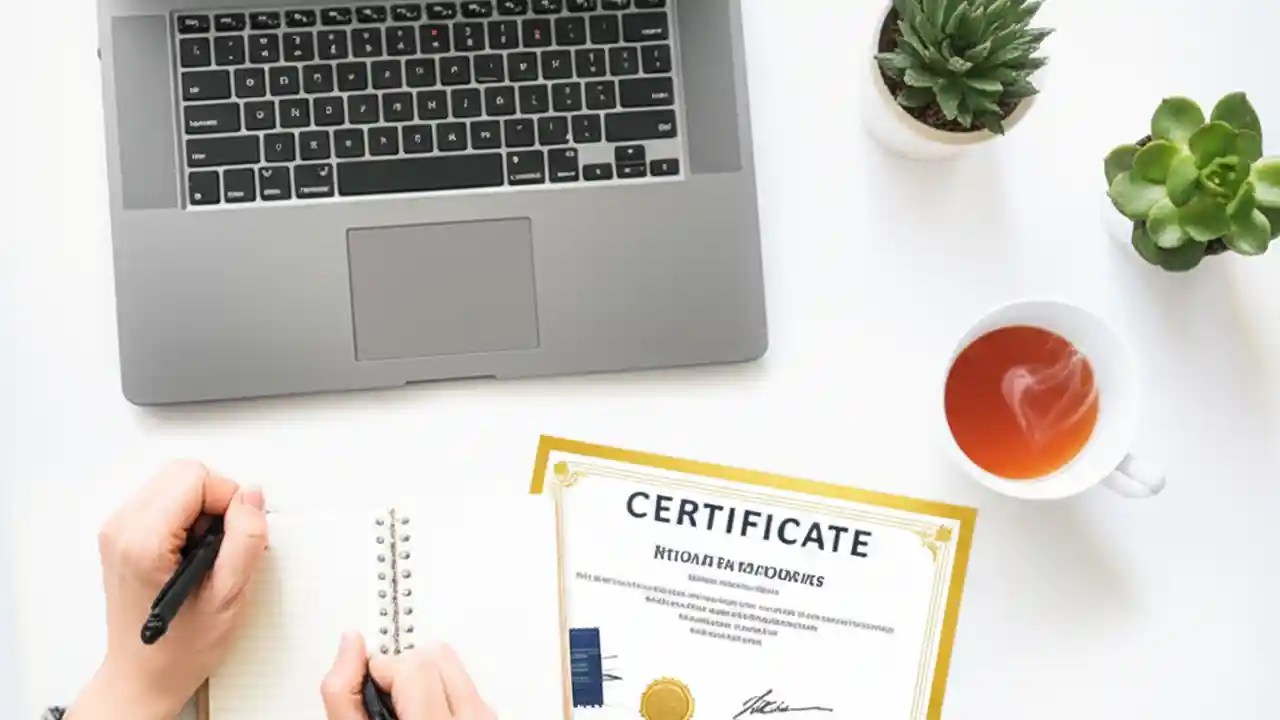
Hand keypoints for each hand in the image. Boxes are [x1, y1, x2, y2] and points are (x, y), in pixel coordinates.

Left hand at [68, 461, 269, 719]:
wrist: (143, 676)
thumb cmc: (180, 648)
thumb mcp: (229, 597)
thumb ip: (245, 540)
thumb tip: (252, 496)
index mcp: (143, 541)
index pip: (196, 478)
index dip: (229, 500)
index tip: (236, 536)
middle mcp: (122, 529)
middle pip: (182, 473)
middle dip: (216, 500)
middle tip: (223, 544)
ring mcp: (118, 531)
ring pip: (175, 483)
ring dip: (202, 510)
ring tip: (207, 553)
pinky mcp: (123, 535)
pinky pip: (164, 500)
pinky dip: (188, 517)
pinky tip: (192, 553)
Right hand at [322, 632, 495, 719]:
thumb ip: (344, 693)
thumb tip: (351, 642)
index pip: (414, 664)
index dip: (383, 668)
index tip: (372, 682)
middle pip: (437, 654)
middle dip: (405, 669)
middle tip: (388, 701)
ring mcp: (485, 718)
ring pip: (453, 663)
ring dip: (426, 678)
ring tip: (408, 708)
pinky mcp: (492, 717)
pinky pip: (468, 683)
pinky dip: (444, 691)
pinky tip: (428, 712)